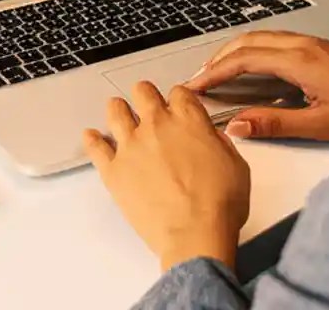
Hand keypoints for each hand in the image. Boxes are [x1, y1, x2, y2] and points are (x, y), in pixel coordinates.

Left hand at [83, 82, 249, 271]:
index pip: (178, 93)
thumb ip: (219, 144)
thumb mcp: (237, 167)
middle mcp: (157, 126)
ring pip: (115, 111)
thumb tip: (210, 138)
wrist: (194, 235)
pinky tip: (92, 137)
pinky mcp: (113, 169)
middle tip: (146, 104)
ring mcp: (131, 146)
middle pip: (143, 92)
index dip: (178, 98)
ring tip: (119, 113)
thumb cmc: (217, 207)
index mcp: (189, 122)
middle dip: (146, 96)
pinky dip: (92, 140)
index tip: (177, 105)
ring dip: (118, 110)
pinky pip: (95, 146)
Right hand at [188, 31, 328, 140]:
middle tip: (200, 78)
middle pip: (247, 41)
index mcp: (299, 61)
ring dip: (235, 51)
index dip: (214, 73)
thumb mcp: (319, 125)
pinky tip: (252, 66)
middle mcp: (303, 45)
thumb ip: (274, 124)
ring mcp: (312, 43)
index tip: (196, 86)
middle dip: (218, 58)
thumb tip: (239, 126)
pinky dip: (253, 50)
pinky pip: (275, 40)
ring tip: (219, 71)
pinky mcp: (319, 47)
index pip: (243, 60)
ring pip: (261, 37)